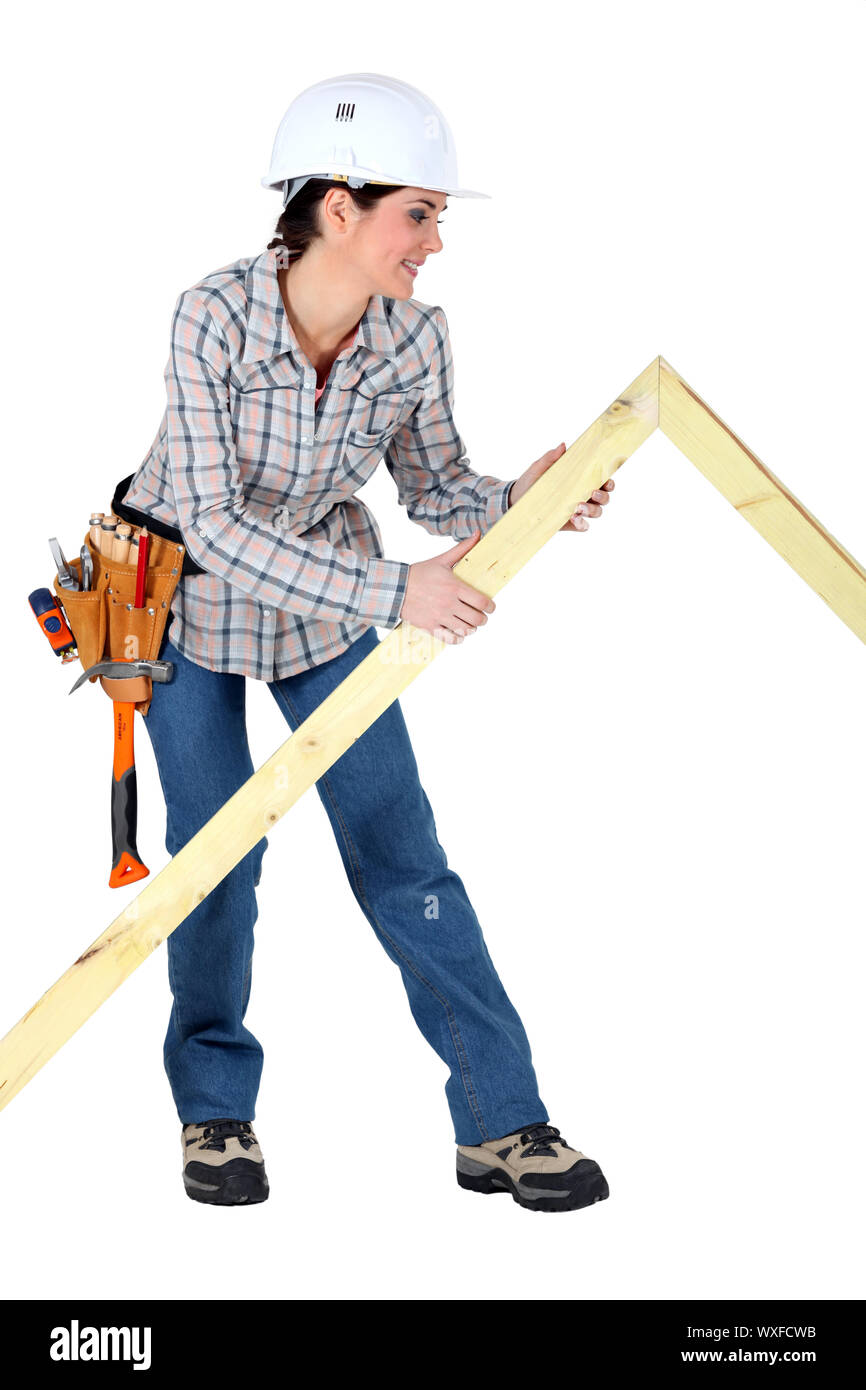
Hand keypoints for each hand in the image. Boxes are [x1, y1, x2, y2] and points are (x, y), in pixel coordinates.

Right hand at [400, 530, 495, 644]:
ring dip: (471, 628)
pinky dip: (458, 638)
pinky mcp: (431, 626)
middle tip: (481, 617)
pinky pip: (451, 638)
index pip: (482, 602)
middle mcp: (449, 603)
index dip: (490, 607)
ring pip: (466, 630)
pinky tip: (459, 633)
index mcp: (454, 587)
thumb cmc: (420, 573)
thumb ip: (462, 549)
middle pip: (477, 619)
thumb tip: (478, 534)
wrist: (396, 587)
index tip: (490, 607)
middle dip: (482, 619)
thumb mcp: (441, 560)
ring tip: (470, 624)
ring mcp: (440, 616)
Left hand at [508, 442, 615, 529]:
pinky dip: (582, 523)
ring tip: (578, 508)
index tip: (607, 480)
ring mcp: (577, 510)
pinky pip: (583, 526)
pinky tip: (574, 519)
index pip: (603, 480)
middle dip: (603, 496)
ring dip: (592, 510)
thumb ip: (551, 457)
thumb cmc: (531, 481)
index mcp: (581, 479)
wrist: (516, 500)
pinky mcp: (569, 523)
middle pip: (605, 497)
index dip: (610, 481)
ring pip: (597, 512)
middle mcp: (583, 495)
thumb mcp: (539, 467)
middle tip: (592, 493)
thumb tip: (563, 446)